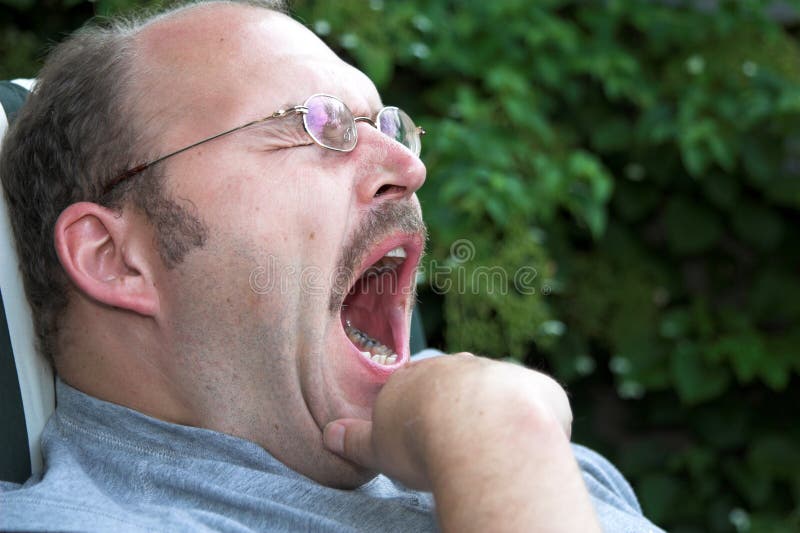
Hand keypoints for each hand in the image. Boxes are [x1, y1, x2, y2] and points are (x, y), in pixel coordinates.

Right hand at [323, 353, 573, 490]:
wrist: (479, 430)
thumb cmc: (420, 439)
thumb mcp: (378, 445)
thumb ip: (354, 439)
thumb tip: (327, 433)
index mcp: (418, 377)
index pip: (414, 387)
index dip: (418, 410)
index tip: (421, 433)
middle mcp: (459, 367)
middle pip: (456, 384)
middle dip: (457, 407)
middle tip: (457, 444)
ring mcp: (499, 374)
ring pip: (497, 391)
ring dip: (496, 414)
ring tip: (493, 451)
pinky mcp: (537, 389)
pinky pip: (536, 404)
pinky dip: (534, 421)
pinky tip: (528, 448)